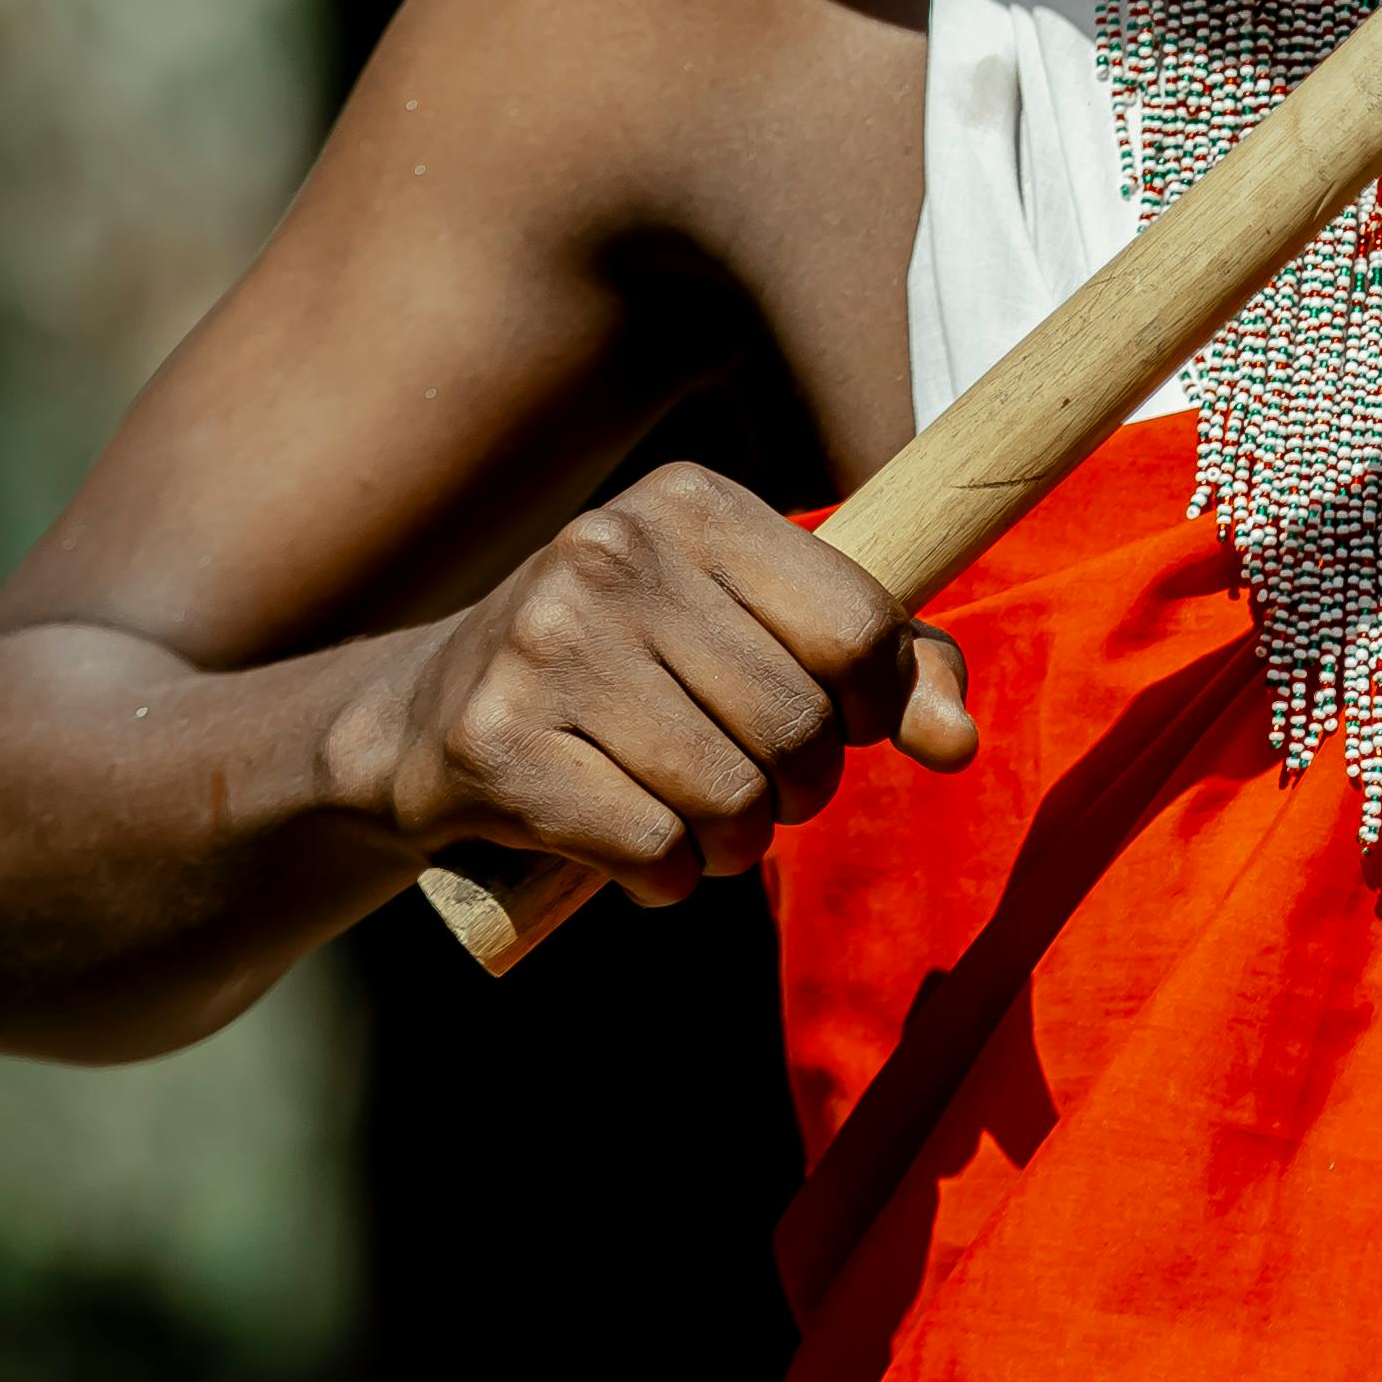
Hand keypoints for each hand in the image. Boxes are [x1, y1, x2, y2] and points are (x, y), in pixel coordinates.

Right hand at [336, 460, 976, 903]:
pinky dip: (664, 879)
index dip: (877, 708)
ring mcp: (543, 641)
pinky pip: (648, 848)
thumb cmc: (633, 671)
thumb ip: (884, 668)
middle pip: (799, 723)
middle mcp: (611, 549)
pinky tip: (637, 853)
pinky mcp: (493, 741)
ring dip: (731, 845)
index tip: (842, 728)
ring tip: (695, 823)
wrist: (425, 716)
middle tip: (755, 790)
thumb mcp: (754, 631)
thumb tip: (956, 738)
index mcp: (691, 502)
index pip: (859, 625)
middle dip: (797, 788)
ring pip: (729, 796)